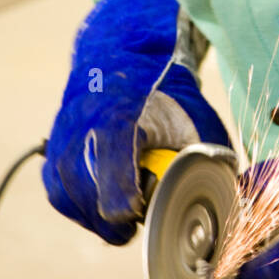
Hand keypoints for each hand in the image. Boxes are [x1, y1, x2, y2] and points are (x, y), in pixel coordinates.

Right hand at [42, 0, 228, 243]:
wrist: (124, 59)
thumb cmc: (167, 96)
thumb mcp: (197, 120)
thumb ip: (208, 161)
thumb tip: (225, 207)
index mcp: (119, 111)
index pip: (110, 153)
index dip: (119, 190)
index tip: (133, 214)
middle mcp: (81, 122)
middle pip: (84, 186)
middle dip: (113, 215)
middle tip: (139, 219)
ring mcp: (62, 136)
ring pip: (68, 195)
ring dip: (97, 218)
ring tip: (125, 216)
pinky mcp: (53, 150)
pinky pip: (60, 194)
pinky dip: (82, 209)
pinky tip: (105, 209)